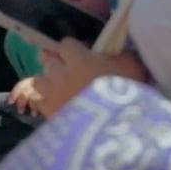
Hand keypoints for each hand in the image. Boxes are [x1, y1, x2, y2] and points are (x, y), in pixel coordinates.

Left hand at [24, 33, 143, 114]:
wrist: (109, 125)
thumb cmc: (123, 92)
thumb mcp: (132, 67)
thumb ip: (122, 57)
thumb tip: (119, 54)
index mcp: (79, 58)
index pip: (66, 44)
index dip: (72, 48)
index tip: (80, 53)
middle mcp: (60, 72)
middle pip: (47, 60)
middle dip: (54, 62)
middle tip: (65, 68)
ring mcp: (51, 93)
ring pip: (38, 80)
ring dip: (46, 81)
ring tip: (56, 87)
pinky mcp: (48, 113)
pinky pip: (38, 102)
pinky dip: (43, 101)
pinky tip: (53, 104)